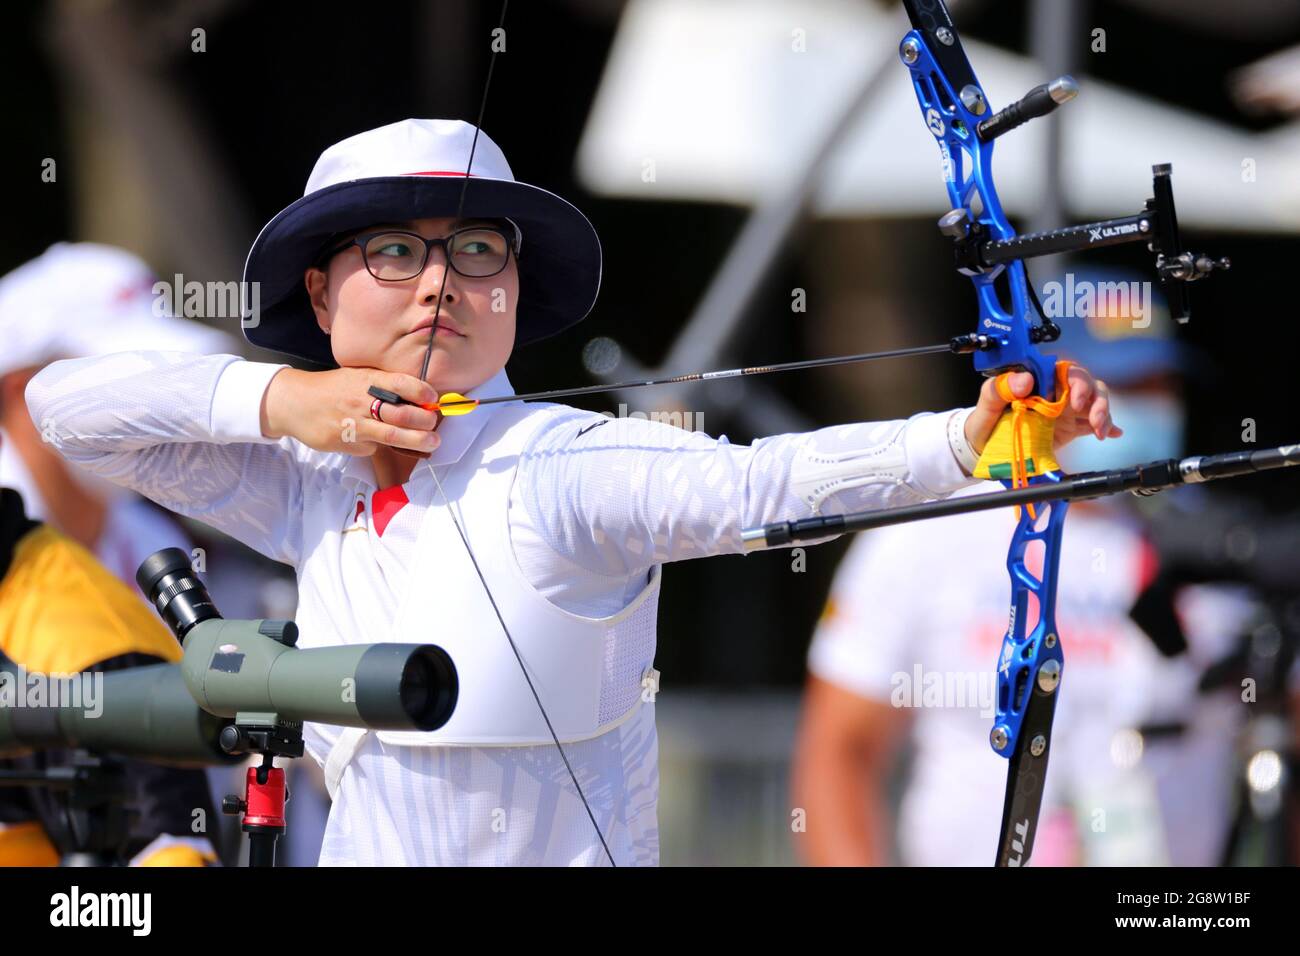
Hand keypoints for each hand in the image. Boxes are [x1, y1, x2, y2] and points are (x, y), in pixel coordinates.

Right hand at [261, 367, 441, 457]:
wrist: (294, 402)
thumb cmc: (332, 389)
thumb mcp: (356, 377)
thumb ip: (382, 386)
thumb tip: (419, 398)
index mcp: (366, 380)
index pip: (401, 383)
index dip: (422, 392)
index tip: (433, 399)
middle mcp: (361, 400)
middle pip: (401, 414)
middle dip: (425, 422)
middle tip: (434, 426)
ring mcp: (353, 423)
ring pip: (392, 435)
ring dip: (417, 440)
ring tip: (432, 443)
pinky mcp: (345, 442)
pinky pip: (371, 447)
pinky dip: (379, 445)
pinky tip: (375, 439)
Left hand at [964, 365, 1121, 455]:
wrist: (984, 449)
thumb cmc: (985, 422)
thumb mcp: (986, 405)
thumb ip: (1000, 389)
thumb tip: (1024, 380)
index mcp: (1038, 380)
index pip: (1064, 370)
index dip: (1076, 381)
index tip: (1073, 401)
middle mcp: (1055, 391)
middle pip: (1086, 383)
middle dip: (1095, 398)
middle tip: (1092, 418)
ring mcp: (1065, 409)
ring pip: (1094, 400)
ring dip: (1103, 412)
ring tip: (1100, 431)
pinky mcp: (1071, 427)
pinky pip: (1093, 422)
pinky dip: (1107, 426)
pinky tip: (1112, 433)